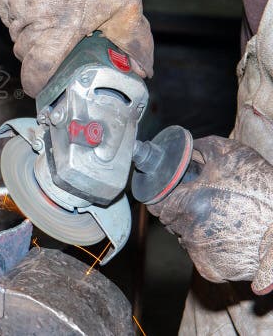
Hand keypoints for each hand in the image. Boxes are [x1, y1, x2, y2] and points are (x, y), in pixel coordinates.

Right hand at [0, 0, 153, 96]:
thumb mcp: (125, 5)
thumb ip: (134, 43)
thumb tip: (143, 73)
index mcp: (59, 29)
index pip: (36, 72)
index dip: (39, 83)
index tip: (44, 85)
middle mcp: (31, 21)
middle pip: (26, 56)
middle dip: (41, 54)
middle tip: (60, 39)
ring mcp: (13, 7)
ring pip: (17, 37)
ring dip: (32, 34)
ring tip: (52, 13)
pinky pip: (8, 18)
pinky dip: (20, 16)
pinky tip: (39, 1)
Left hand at [147, 136, 272, 294]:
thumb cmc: (264, 190)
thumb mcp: (234, 156)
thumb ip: (201, 147)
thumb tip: (183, 148)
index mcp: (190, 205)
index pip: (156, 203)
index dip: (164, 196)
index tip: (173, 194)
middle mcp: (191, 233)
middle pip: (170, 220)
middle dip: (180, 210)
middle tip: (203, 203)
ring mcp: (200, 254)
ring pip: (183, 237)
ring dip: (193, 229)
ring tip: (219, 219)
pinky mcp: (211, 270)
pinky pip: (198, 255)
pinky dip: (207, 247)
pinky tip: (226, 236)